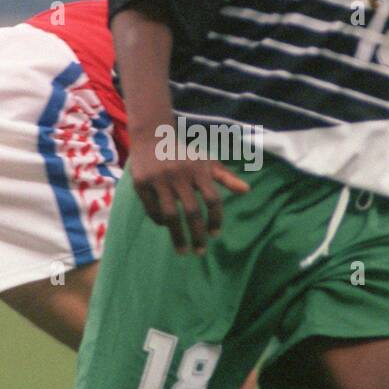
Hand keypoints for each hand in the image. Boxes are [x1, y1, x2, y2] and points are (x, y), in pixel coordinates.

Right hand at [129, 135, 249, 253]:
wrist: (152, 137)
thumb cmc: (185, 155)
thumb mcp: (206, 163)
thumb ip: (226, 177)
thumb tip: (247, 190)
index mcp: (198, 169)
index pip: (212, 199)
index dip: (215, 219)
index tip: (215, 234)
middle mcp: (179, 174)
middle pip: (192, 211)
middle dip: (197, 234)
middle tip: (200, 251)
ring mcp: (159, 179)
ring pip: (170, 215)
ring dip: (177, 236)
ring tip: (183, 251)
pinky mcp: (141, 184)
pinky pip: (152, 210)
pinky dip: (159, 221)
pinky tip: (166, 227)